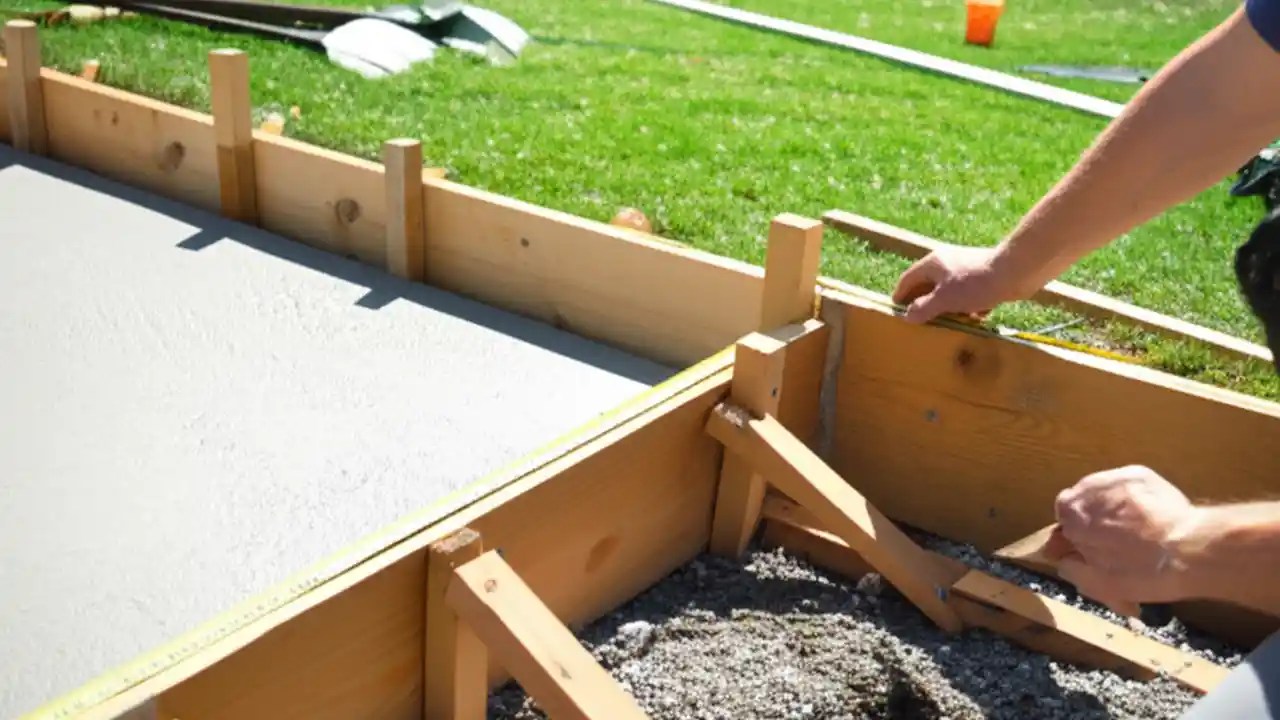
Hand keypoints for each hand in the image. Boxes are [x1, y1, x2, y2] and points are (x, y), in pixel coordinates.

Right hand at [890, 246, 1029, 323]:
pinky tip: (973, 319)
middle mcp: (946, 263)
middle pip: (927, 285)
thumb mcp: (944, 299)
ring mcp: (964, 269)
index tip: (898, 311)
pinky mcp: (982, 277)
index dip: (900, 296)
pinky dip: (967, 306)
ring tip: (946, 324)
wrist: (1014, 272)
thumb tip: (908, 316)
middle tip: (920, 322)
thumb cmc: (975, 283)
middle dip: (924, 303)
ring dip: (947, 307)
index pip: (907, 279)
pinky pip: (967, 294)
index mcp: (932, 264)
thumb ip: (923, 308)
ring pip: (948, 291)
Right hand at [1050, 465, 1203, 615]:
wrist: (1189, 550)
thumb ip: (1072, 569)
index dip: (1076, 538)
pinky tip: (1150, 516)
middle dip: (1094, 521)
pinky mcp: (1138, 473)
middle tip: (1116, 542)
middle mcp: (1086, 490)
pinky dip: (1134, 499)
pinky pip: (1127, 486)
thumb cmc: (1142, 571)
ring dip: (1113, 508)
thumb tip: (1064, 561)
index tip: (1090, 550)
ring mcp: (1114, 478)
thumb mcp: (1099, 584)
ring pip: (1104, 493)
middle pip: (1082, 504)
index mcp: (1070, 515)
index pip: (1062, 524)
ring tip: (1137, 529)